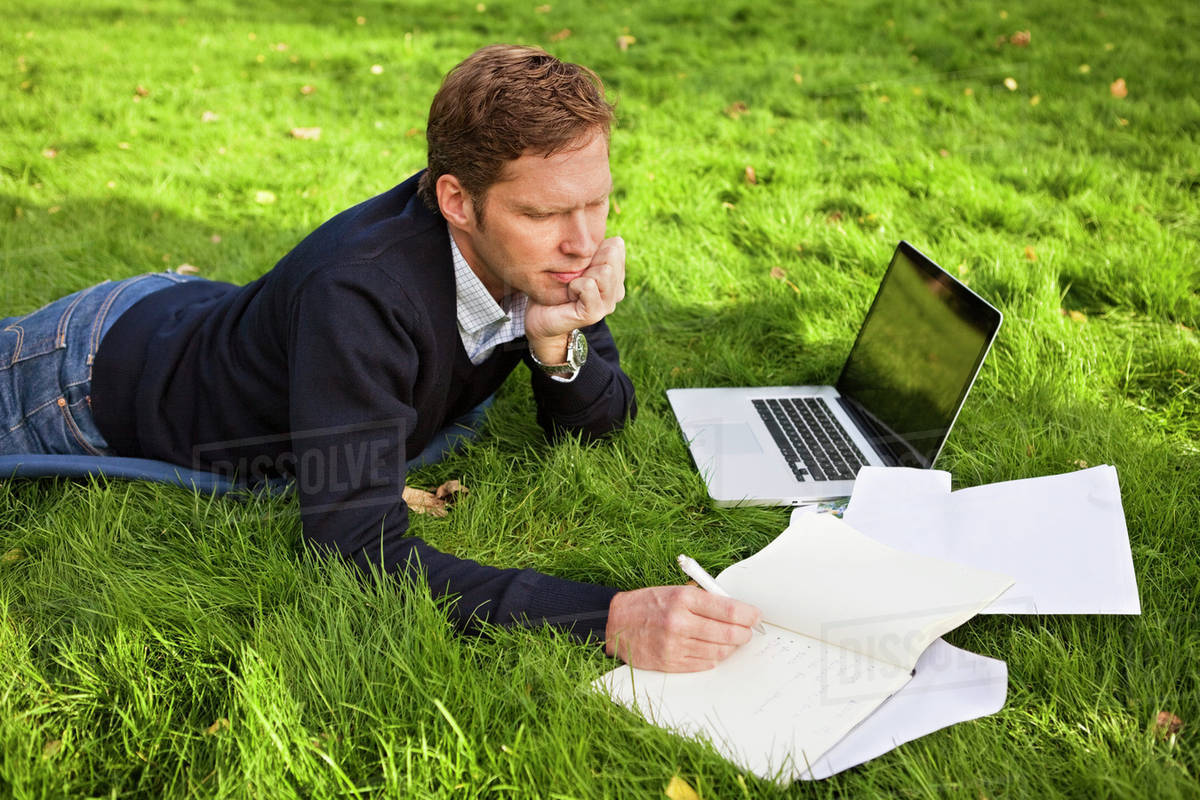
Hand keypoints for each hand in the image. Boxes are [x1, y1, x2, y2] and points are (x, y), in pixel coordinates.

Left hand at [525, 236, 625, 362]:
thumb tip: (614, 238)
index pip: (616, 246)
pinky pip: (588, 285)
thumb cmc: (555, 286)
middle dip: (587, 261)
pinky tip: (568, 295)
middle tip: (573, 276)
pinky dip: (573, 286)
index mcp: (615, 275)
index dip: (593, 249)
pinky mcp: (595, 313)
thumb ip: (592, 250)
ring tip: (571, 286)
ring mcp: (608, 303)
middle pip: (611, 256)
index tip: (579, 264)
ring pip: (603, 271)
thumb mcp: (575, 261)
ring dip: (581, 275)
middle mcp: (616, 290)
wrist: (540, 316)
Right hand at [604, 585, 761, 671]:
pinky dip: (714, 657)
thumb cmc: (648, 604)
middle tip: (748, 631)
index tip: (756, 616)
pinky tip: (714, 650)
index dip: (748, 614)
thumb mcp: (675, 591)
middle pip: (728, 633)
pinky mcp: (670, 662)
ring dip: (731, 647)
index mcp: (683, 599)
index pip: (727, 610)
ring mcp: (675, 645)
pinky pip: (704, 663)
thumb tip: (736, 611)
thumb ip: (704, 600)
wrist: (615, 623)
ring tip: (732, 641)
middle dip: (744, 633)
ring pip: (719, 651)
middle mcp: (679, 622)